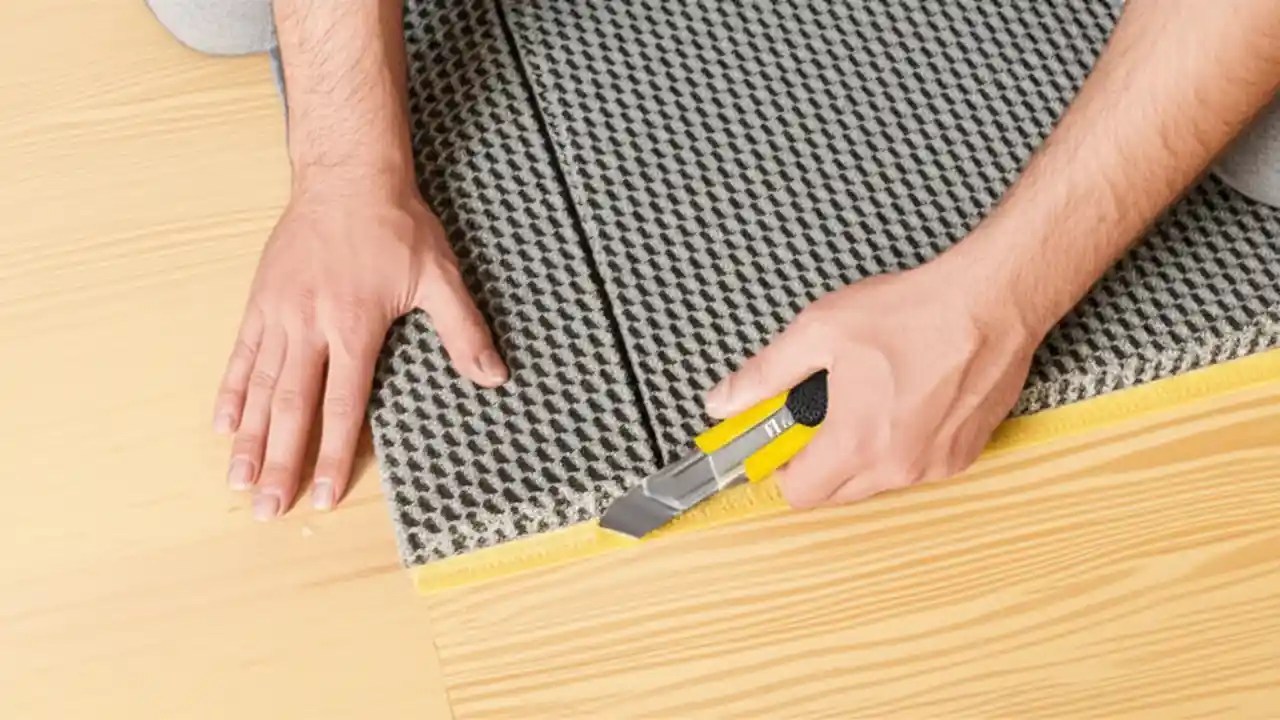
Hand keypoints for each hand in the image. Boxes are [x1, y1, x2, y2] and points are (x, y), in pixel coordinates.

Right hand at [213, 178, 507, 519]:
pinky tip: (222, 425)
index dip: (334, 455)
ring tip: (237, 481)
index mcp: (355, 326)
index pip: (343, 406)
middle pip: (291, 408)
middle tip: (266, 510)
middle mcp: (310, 326)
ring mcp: (280, 313)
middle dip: (279, 462)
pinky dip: (231, 391)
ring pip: (260, 387)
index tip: (323, 496)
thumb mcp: (440, 275)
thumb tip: (494, 376)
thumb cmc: (397, 226)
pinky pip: (242, 354)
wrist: (346, 175)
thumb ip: (463, 330)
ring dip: (248, 438)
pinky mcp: (261, 300)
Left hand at [704, 253, 1042, 507]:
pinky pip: (915, 468)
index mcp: (855, 444)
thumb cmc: (911, 312)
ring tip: (871, 396)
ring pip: (877, 482)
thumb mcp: (819, 331)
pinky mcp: (964, 456)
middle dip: (819, 461)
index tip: (783, 438)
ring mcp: (935, 466)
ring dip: (861, 454)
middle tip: (823, 411)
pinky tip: (907, 400)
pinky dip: (901, 446)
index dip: (782, 466)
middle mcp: (897, 468)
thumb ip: (764, 374)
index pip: (799, 494)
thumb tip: (722, 401)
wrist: (992, 301)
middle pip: (836, 494)